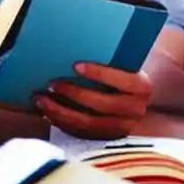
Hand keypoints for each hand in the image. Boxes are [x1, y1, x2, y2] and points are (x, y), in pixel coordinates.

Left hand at [35, 63, 152, 138]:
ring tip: (42, 99)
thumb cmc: (124, 76)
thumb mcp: (126, 66)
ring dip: (60, 111)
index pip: (120, 80)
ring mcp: (120, 127)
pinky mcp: (105, 138)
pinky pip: (80, 133)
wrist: (134, 100)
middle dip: (73, 93)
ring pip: (87, 123)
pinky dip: (61, 122)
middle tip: (52, 83)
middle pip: (101, 104)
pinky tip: (47, 111)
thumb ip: (112, 60)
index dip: (98, 73)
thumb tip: (80, 46)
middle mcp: (134, 110)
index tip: (75, 65)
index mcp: (141, 88)